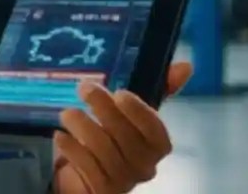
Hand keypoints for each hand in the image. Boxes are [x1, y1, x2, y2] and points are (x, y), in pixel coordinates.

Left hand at [53, 62, 192, 193]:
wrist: (81, 174)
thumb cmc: (110, 135)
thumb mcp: (129, 111)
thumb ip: (159, 89)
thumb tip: (186, 66)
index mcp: (157, 145)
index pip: (155, 131)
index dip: (139, 112)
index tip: (119, 93)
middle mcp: (145, 166)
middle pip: (127, 139)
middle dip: (104, 110)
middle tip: (84, 88)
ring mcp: (124, 181)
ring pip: (105, 152)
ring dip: (84, 127)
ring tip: (67, 114)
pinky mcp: (101, 190)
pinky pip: (88, 168)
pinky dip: (73, 149)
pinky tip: (61, 136)